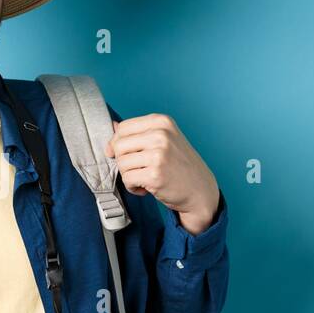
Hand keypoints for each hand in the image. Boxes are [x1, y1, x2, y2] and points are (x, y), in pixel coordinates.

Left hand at [104, 114, 219, 233]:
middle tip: (137, 169)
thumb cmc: (179, 165)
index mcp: (161, 122)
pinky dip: (132, 187)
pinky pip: (127, 179)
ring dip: (128, 175)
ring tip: (143, 178)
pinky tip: (145, 188)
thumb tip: (113, 125)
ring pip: (121, 163)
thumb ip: (139, 132)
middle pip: (119, 145)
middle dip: (122, 161)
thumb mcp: (164, 140)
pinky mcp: (155, 174)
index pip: (123, 127)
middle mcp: (161, 134)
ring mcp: (159, 154)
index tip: (123, 155)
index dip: (116, 143)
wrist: (200, 190)